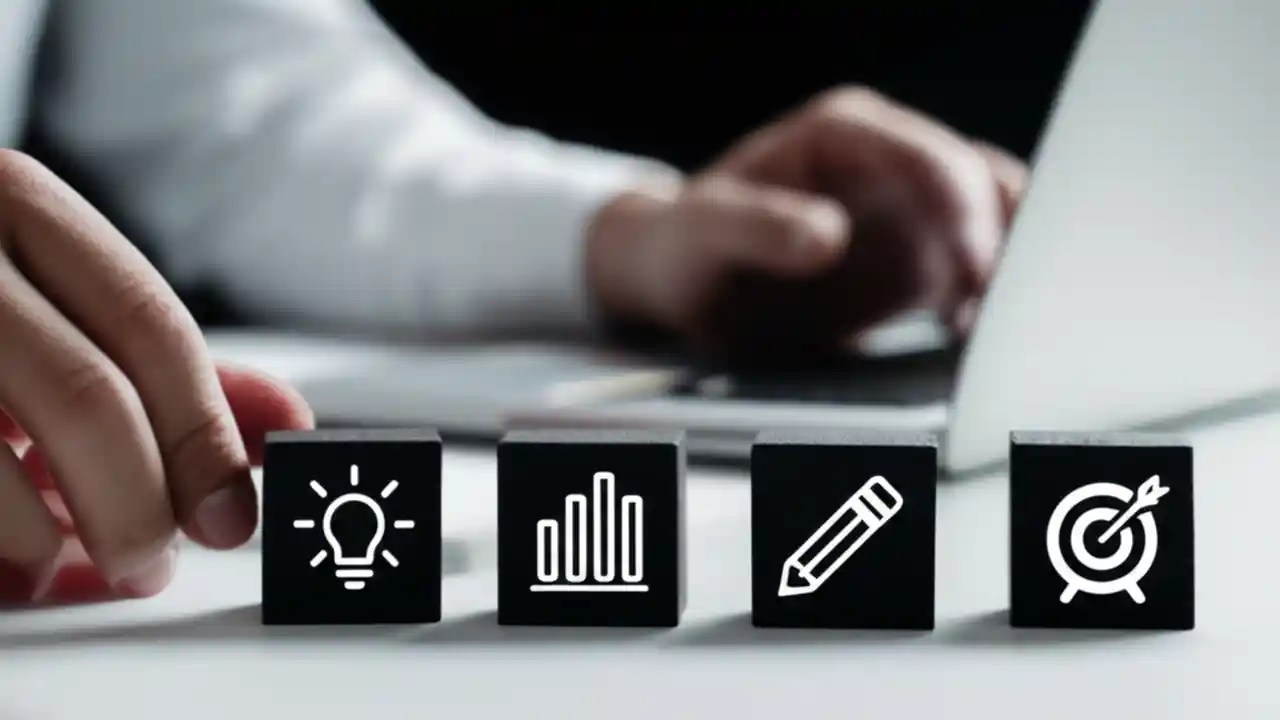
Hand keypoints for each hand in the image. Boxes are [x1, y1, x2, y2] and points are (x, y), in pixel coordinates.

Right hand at [0, 150, 312, 605]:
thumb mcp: (62, 304)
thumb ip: (168, 366)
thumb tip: (284, 426)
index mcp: (19, 204)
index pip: (149, 325)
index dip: (202, 434)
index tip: (233, 518)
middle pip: (82, 393)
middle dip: (136, 502)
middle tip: (152, 563)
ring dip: (35, 538)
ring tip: (48, 567)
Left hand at [586, 87, 1025, 360]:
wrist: (687, 286)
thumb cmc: (689, 246)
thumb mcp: (706, 233)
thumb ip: (760, 227)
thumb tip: (827, 237)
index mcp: (843, 133)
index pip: (923, 156)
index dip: (958, 207)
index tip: (973, 266)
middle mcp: (887, 162)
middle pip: (976, 186)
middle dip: (999, 242)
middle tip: (1006, 306)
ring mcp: (909, 211)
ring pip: (992, 223)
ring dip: (1009, 267)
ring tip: (1005, 325)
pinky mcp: (917, 262)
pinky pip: (975, 272)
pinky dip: (989, 300)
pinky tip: (980, 338)